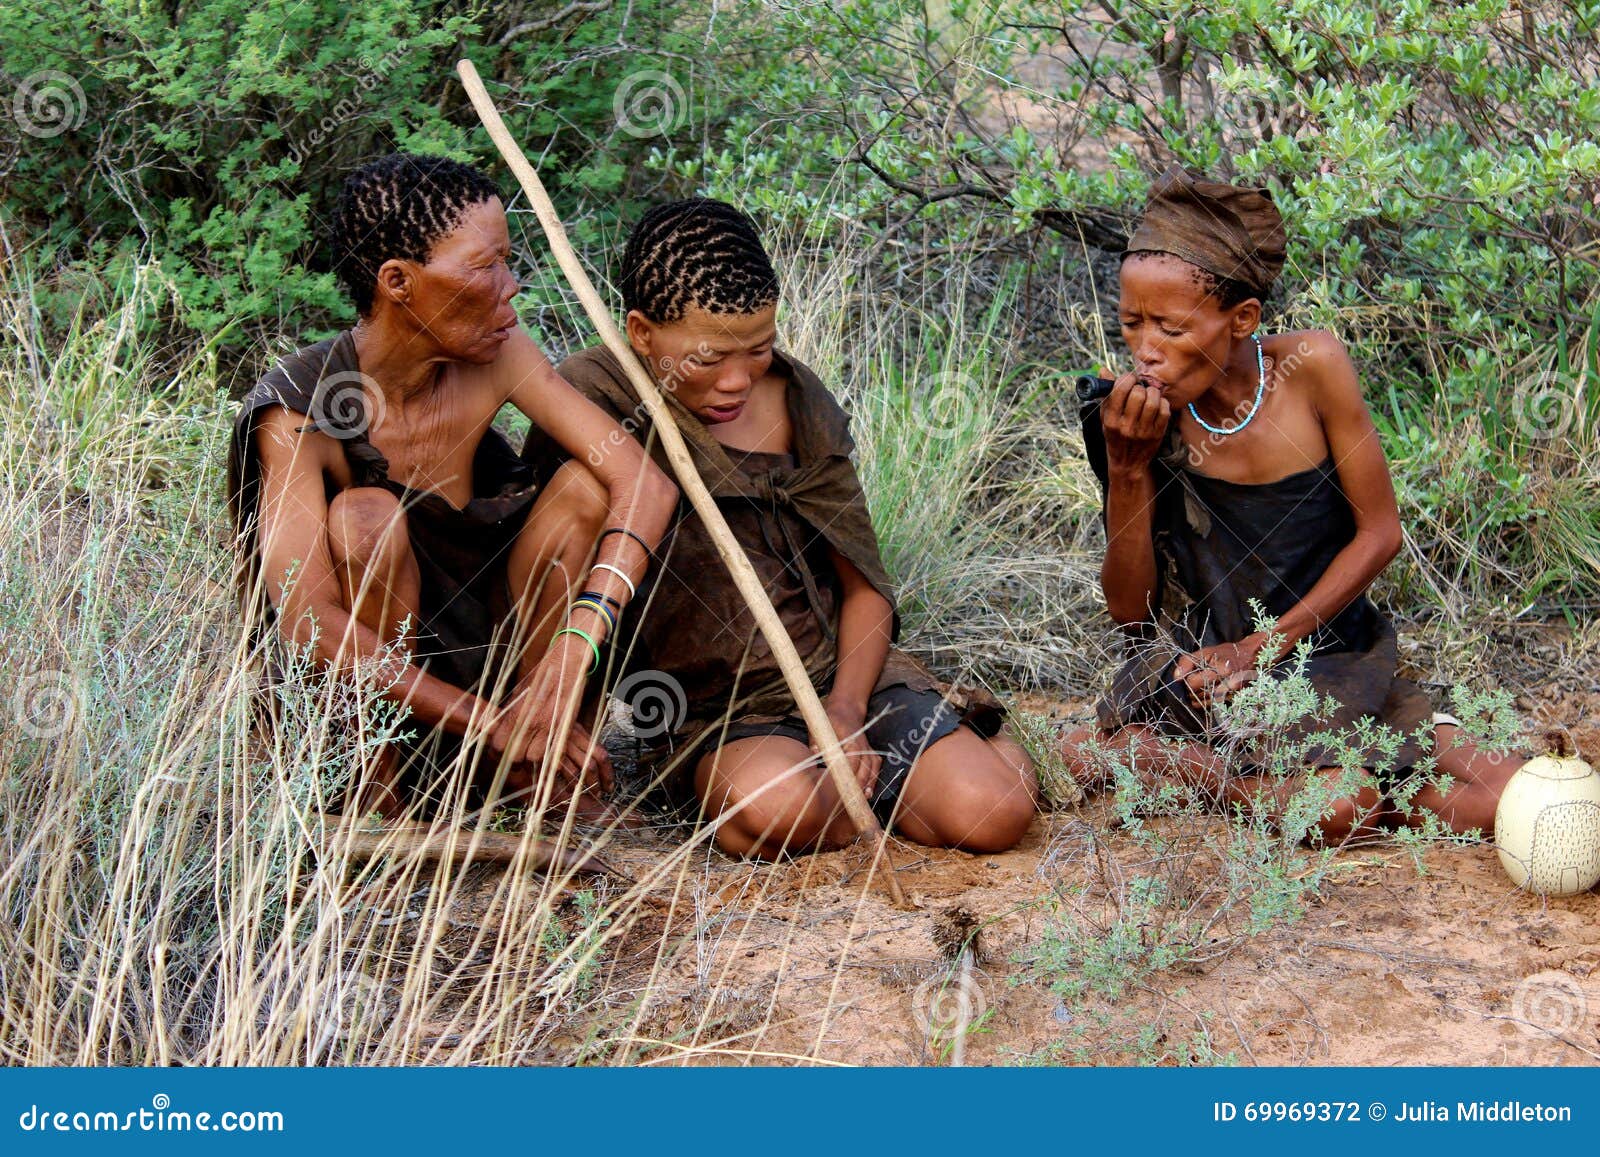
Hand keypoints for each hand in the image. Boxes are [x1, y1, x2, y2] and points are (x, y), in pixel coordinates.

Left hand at [489, 636, 613, 795]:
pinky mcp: (565, 727)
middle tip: (517, 757)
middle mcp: (530, 723)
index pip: (498, 746)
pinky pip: (554, 752)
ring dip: (533, 758)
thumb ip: (508, 713)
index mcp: (515, 713)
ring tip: (534, 751)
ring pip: (534, 759)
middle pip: (514, 757)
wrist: (567, 663)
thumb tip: (495, 729)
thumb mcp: (518, 692)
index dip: (498, 753)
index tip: (501, 753)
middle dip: (514, 761)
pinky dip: (550, 754)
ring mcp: (549, 727)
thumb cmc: (541, 675)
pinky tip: (548, 747)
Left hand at [811, 700, 881, 798]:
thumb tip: (815, 752)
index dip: (848, 776)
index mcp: (851, 739)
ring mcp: (868, 748)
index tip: (843, 788)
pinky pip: (875, 766)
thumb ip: (817, 740)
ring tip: (863, 800)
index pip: (852, 761)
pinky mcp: (870, 752)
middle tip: (851, 801)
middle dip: (858, 785)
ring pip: (872, 768)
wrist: (846, 710)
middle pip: (864, 768)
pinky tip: (868, 792)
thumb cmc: (830, 720)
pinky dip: (873, 779)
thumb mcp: (819, 726)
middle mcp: (862, 745)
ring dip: (868, 784)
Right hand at [1100, 366, 1171, 475]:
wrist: (1127, 463)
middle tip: (1140, 389)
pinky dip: (1162, 403)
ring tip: (1149, 395)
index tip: (1129, 380)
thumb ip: (1106, 394)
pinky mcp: (1157, 434)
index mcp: (1111, 420)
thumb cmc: (1115, 435)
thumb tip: (1103, 370)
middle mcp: (1126, 426)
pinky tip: (1157, 405)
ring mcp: (1143, 431)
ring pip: (1153, 400)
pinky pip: (1164, 410)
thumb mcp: (1105, 417)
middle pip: (1138, 394)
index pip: (1120, 390)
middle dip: (1140, 386)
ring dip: (1153, 393)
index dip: (1127, 378)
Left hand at [1172, 632, 1280, 707]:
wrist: (1250, 657)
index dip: (1187, 680)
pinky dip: (1207, 701)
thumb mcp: (1205, 652)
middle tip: (1194, 681)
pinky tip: (1207, 692)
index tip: (1190, 675)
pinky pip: (1213, 705)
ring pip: (1205, 702)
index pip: (1193, 683)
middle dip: (1192, 689)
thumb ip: (1187, 662)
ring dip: (1198, 696)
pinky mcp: (1235, 699)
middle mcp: (1230, 684)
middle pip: (1199, 694)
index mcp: (1222, 669)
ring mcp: (1233, 694)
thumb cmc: (1226, 653)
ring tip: (1201, 686)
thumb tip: (1176, 678)